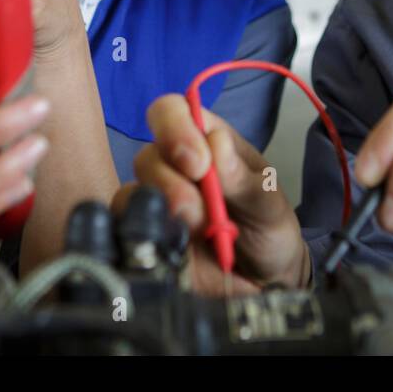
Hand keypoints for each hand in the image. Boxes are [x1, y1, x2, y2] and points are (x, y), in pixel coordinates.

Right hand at [122, 95, 309, 295]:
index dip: (175, 129)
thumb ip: (243, 179)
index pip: (172, 111)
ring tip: (197, 233)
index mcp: (205, 142)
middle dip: (172, 184)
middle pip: (147, 156)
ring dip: (163, 213)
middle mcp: (173, 168)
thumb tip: (216, 141)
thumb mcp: (268, 204)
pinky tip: (171, 248)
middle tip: (202, 213)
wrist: (265, 279)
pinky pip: (124, 231)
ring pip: (131, 194)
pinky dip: (143, 237)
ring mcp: (156, 203)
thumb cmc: (268, 227)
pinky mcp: (146, 238)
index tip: (198, 165)